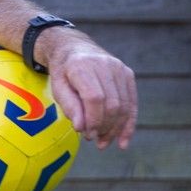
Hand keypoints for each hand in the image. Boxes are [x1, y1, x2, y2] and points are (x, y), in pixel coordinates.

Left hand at [43, 33, 137, 149]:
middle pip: (112, 103)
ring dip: (115, 128)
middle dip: (104, 127)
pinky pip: (132, 102)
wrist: (73, 49)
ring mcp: (119, 68)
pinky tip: (123, 140)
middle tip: (94, 141)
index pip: (94, 98)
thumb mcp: (57, 87)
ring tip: (103, 142)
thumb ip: (69, 106)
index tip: (87, 135)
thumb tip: (82, 128)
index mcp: (82, 66)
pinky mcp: (127, 74)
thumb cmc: (63, 72)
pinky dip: (128, 123)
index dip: (93, 120)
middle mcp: (104, 64)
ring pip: (124, 105)